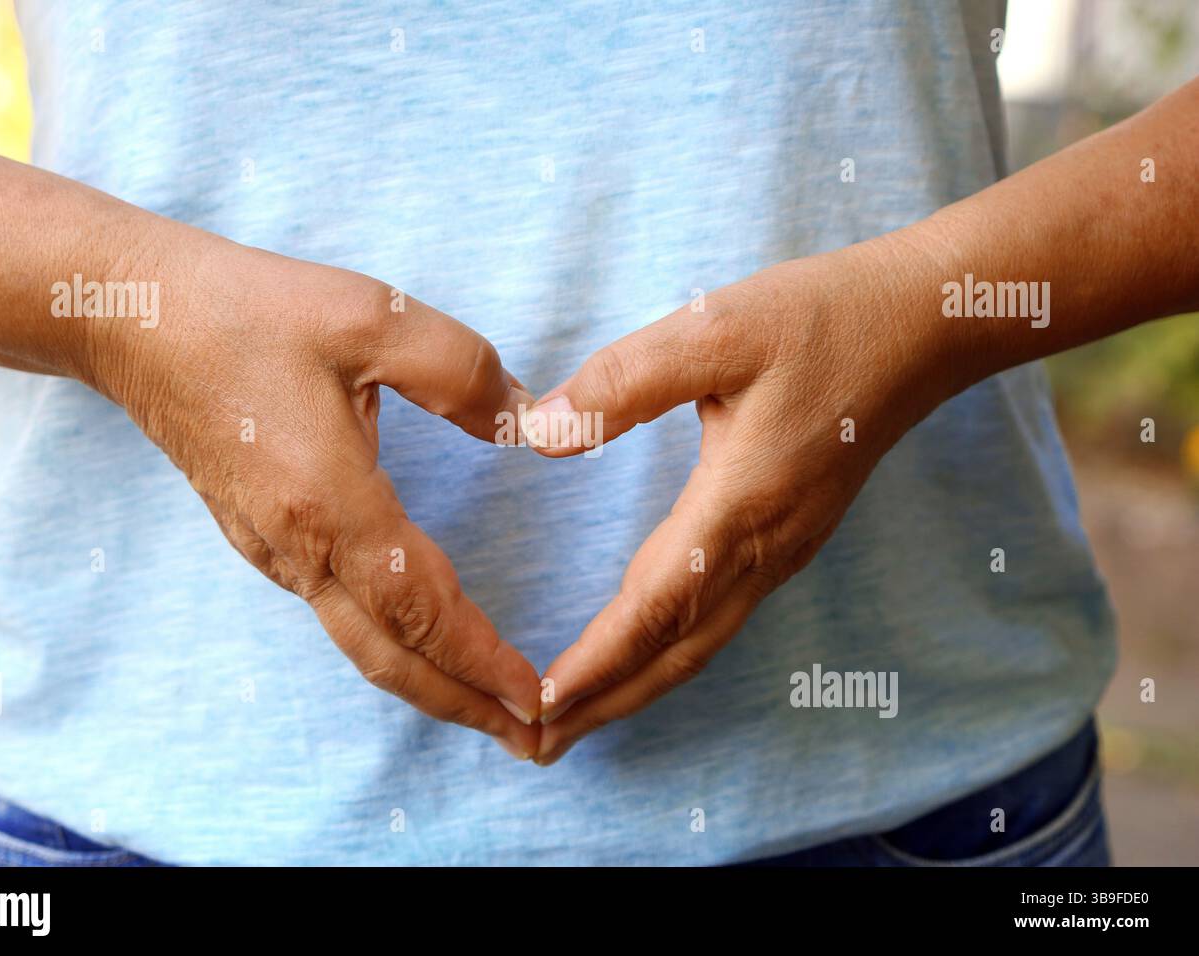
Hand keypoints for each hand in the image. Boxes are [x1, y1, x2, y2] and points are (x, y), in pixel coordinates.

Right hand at [90, 238, 543, 757]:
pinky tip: (418, 641)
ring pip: (360, 643)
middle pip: (391, 658)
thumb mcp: (375, 317)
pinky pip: (334, 613)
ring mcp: (272, 549)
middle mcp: (299, 547)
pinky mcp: (258, 537)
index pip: (423, 610)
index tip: (537, 698)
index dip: (483, 660)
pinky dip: (390, 646)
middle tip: (530, 742)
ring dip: (429, 683)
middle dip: (463, 706)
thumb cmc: (251, 314)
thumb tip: (528, 422)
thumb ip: (463, 374)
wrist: (136, 322)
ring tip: (487, 705)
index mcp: (331, 504)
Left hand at [522, 243, 945, 763]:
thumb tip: (542, 434)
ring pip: (699, 644)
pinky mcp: (789, 538)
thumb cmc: (821, 320)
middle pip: (674, 652)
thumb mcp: (717, 329)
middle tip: (535, 746)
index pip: (653, 607)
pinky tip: (639, 656)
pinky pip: (719, 620)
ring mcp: (784, 550)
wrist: (922, 327)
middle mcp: (765, 547)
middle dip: (604, 702)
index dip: (596, 660)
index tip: (538, 703)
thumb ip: (625, 382)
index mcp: (739, 504)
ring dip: (634, 687)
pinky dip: (668, 654)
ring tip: (575, 719)